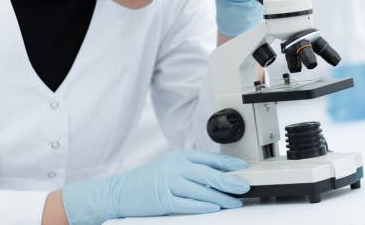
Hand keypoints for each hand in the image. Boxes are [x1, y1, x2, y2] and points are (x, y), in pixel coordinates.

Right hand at [61, 150, 249, 224]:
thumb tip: (216, 174)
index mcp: (178, 156)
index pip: (209, 158)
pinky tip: (215, 207)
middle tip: (244, 186)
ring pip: (202, 190)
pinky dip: (204, 205)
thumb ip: (190, 168)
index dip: (228, 163)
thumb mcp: (169, 166)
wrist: (120, 191)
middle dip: (229, 181)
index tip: (242, 168)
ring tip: (234, 201)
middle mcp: (175, 167)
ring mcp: (169, 183)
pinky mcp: (164, 200)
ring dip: (221, 197)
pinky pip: (188, 203)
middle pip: (208, 174)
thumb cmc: (146, 180)